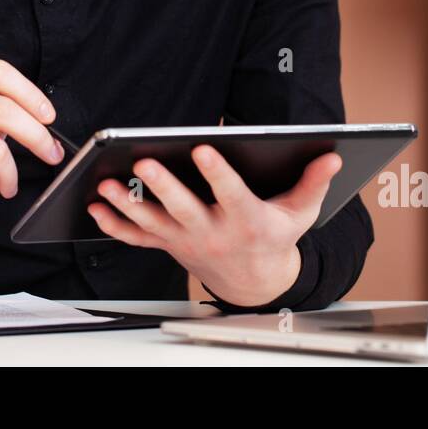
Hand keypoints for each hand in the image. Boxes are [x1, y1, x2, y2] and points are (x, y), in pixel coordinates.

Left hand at [87, 145, 342, 307]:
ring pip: (152, 223)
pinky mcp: (168, 244)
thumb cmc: (274, 237)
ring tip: (108, 183)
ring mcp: (185, 240)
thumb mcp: (301, 212)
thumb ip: (314, 182)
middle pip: (183, 209)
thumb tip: (331, 155)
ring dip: (128, 204)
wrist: (254, 281)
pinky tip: (96, 206)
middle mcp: (212, 232)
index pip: (231, 195)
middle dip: (163, 187)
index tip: (204, 147)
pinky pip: (136, 238)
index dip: (217, 173)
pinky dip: (114, 224)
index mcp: (246, 221)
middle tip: (145, 164)